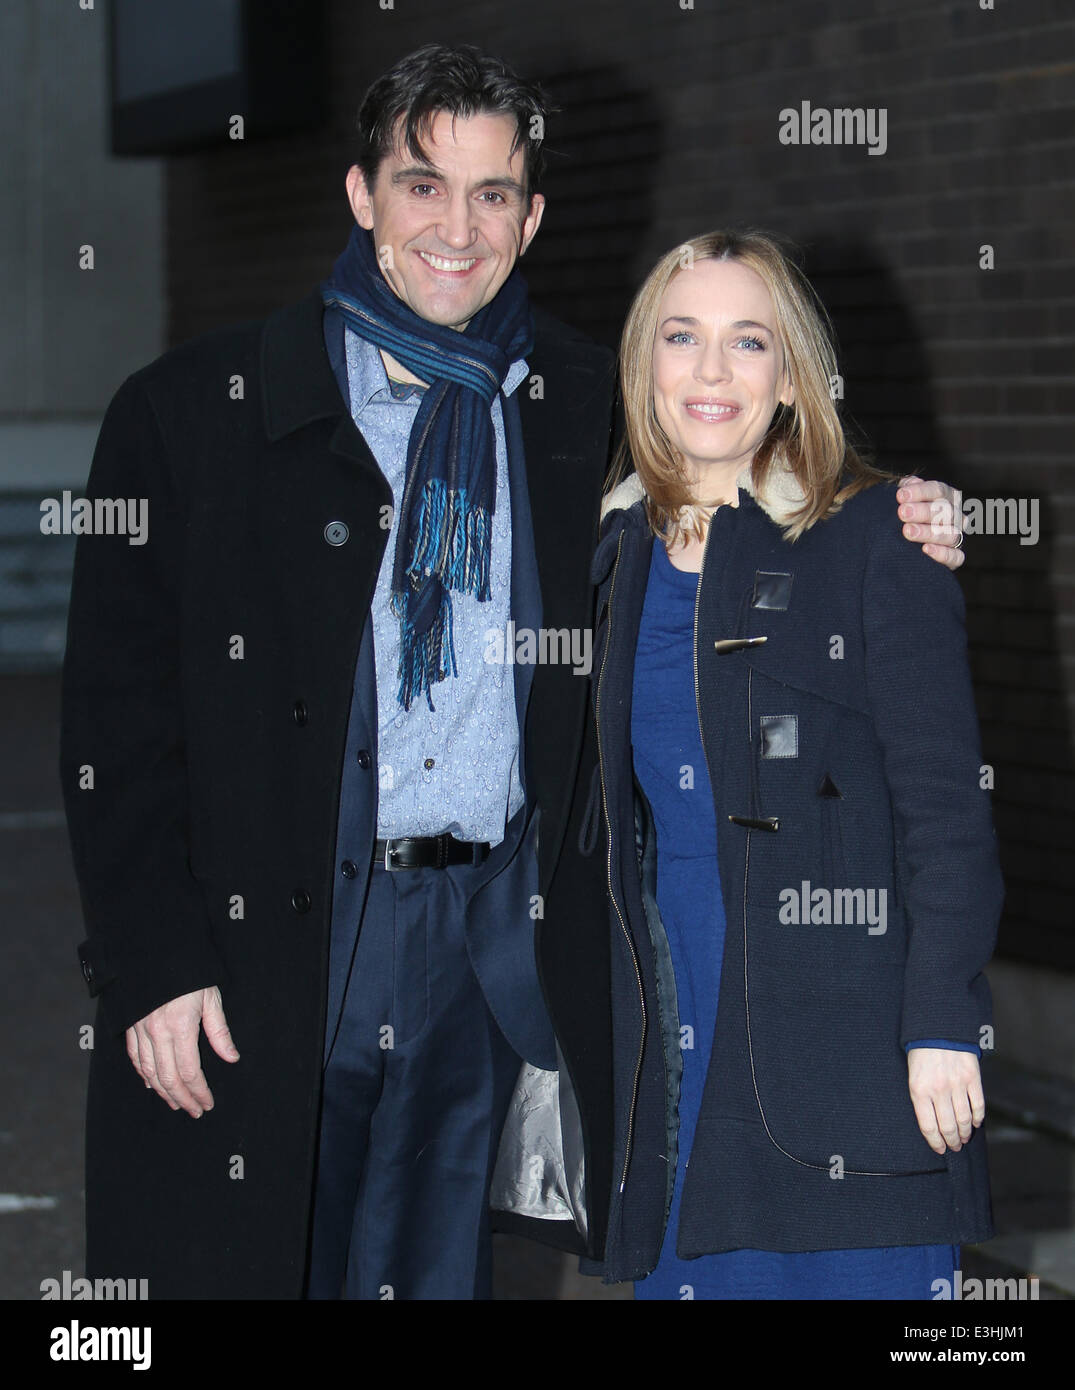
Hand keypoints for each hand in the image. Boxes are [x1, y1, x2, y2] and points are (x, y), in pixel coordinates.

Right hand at [125, 986, 238, 1116]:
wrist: (154, 951)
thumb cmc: (188, 973)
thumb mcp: (211, 997)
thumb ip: (219, 1032)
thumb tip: (231, 1058)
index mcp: (180, 1026)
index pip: (190, 1072)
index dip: (199, 1092)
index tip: (208, 1103)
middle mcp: (157, 1032)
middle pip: (168, 1078)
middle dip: (183, 1099)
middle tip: (194, 1111)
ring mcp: (140, 1030)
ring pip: (149, 1072)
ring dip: (163, 1092)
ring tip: (176, 1103)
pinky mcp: (130, 1026)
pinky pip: (135, 1058)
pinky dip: (143, 1074)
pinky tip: (152, 1083)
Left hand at [897, 475, 964, 570]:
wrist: (898, 541)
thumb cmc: (901, 515)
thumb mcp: (903, 500)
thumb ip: (906, 489)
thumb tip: (908, 483)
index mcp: (946, 497)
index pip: (939, 490)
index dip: (921, 491)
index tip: (900, 495)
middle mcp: (955, 515)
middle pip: (945, 511)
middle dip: (923, 511)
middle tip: (902, 513)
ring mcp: (956, 536)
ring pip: (950, 534)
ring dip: (928, 532)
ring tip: (907, 531)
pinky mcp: (954, 557)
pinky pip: (956, 557)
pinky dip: (943, 554)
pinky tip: (926, 549)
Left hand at [907, 1047, 983, 1154]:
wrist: (937, 1028)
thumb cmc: (921, 1053)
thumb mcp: (912, 1075)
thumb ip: (921, 1098)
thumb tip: (932, 1123)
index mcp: (919, 1090)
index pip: (928, 1127)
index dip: (935, 1142)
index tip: (940, 1149)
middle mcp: (939, 1090)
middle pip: (948, 1127)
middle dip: (951, 1141)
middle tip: (954, 1147)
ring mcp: (957, 1084)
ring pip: (964, 1119)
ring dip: (965, 1133)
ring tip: (964, 1139)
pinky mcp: (972, 1078)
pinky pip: (977, 1105)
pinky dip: (978, 1118)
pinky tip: (975, 1123)